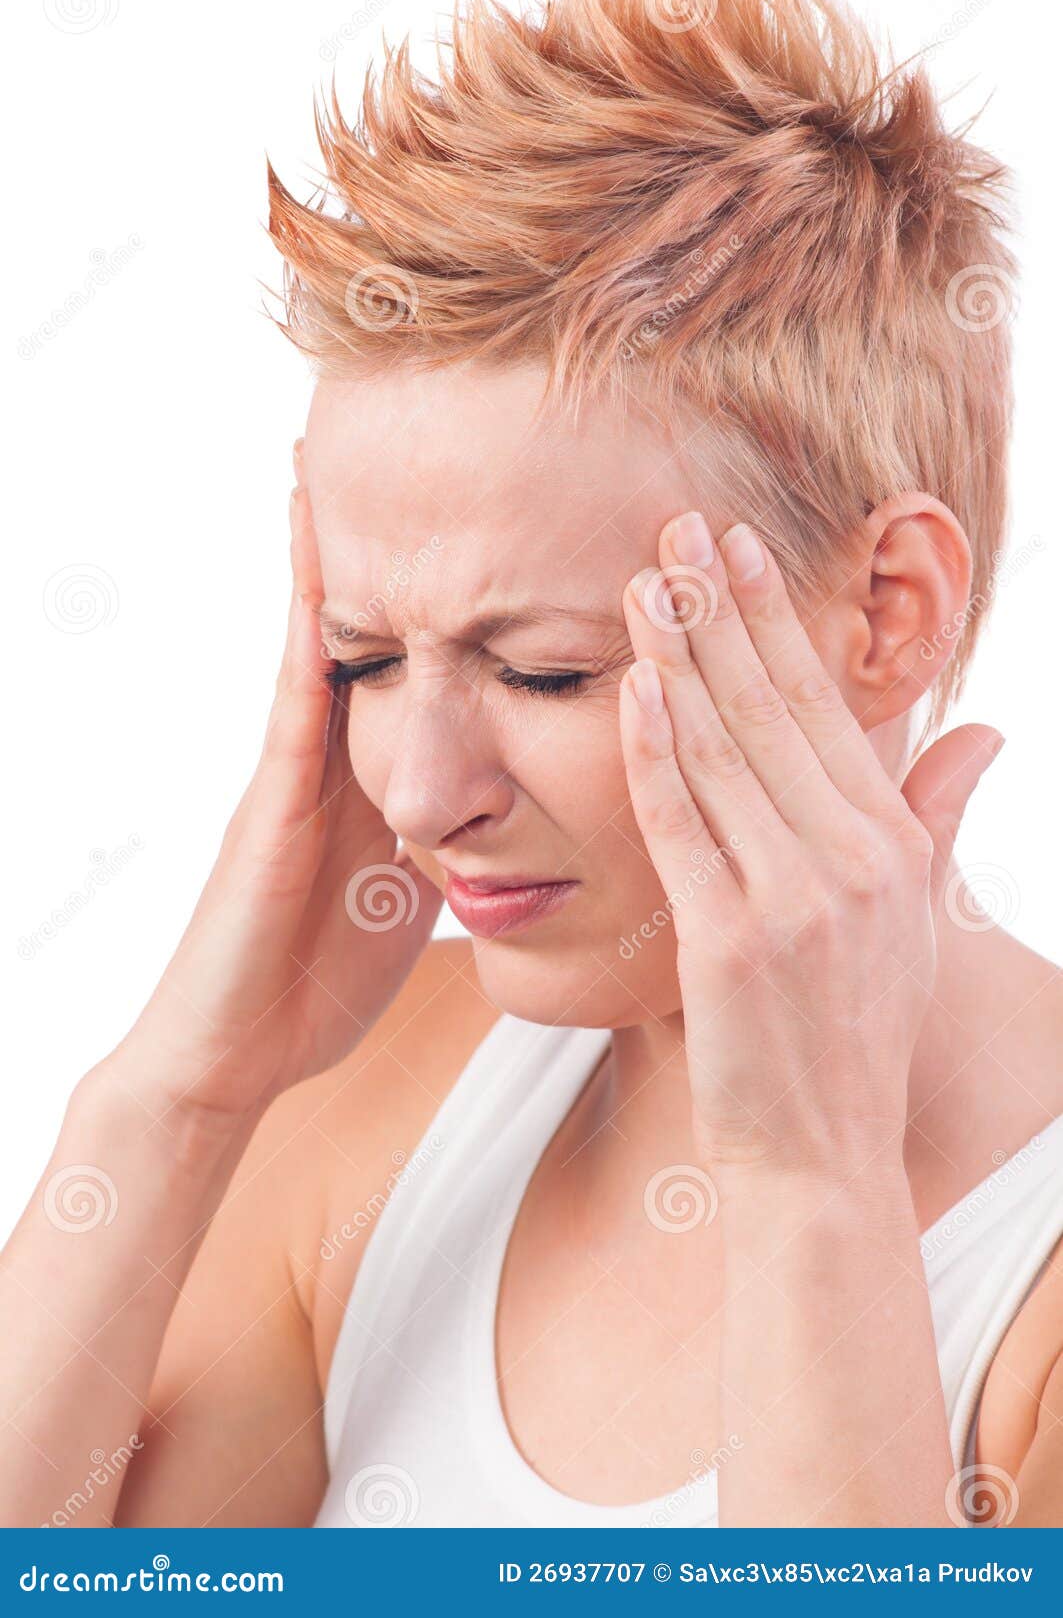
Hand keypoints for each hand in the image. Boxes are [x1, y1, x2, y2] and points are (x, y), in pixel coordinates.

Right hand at [107, 447, 441, 1125]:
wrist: (235, 1052)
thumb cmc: (316, 983)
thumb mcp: (400, 899)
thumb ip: (429, 848)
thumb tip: (487, 827)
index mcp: (366, 781)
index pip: (408, 669)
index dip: (433, 604)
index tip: (471, 526)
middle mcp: (329, 759)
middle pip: (361, 632)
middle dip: (374, 551)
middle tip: (384, 450)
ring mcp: (294, 772)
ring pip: (319, 640)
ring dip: (324, 555)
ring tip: (327, 463)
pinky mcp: (272, 800)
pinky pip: (296, 694)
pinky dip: (304, 620)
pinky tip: (316, 558)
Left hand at [618, 511, 1001, 1175]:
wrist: (824, 1157)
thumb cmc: (860, 1034)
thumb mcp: (917, 920)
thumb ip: (937, 817)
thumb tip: (985, 737)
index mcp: (893, 845)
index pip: (824, 705)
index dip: (776, 620)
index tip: (737, 550)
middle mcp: (852, 860)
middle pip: (772, 708)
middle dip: (722, 609)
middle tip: (679, 526)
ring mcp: (793, 900)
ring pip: (723, 752)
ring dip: (680, 659)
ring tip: (644, 583)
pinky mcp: (729, 943)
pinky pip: (682, 827)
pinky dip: (655, 754)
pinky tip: (634, 689)